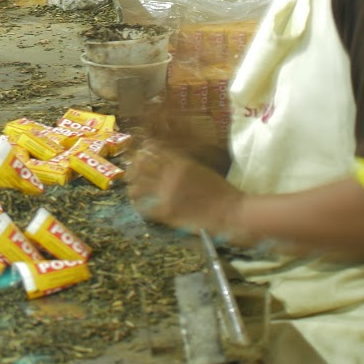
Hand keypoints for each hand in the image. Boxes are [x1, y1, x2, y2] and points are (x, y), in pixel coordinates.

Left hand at [129, 141, 243, 235]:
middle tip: (130, 175)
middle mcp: (171, 174)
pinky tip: (140, 206)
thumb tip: (166, 161)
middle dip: (132, 169)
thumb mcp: (202, 170)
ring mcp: (167, 193)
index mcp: (181, 162)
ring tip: (134, 191)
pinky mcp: (167, 212)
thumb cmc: (222, 193)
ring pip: (137, 186)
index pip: (152, 149)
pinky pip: (143, 207)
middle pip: (140, 165)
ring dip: (133, 188)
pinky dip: (139, 206)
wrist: (233, 213)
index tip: (138, 156)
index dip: (141, 152)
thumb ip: (183, 164)